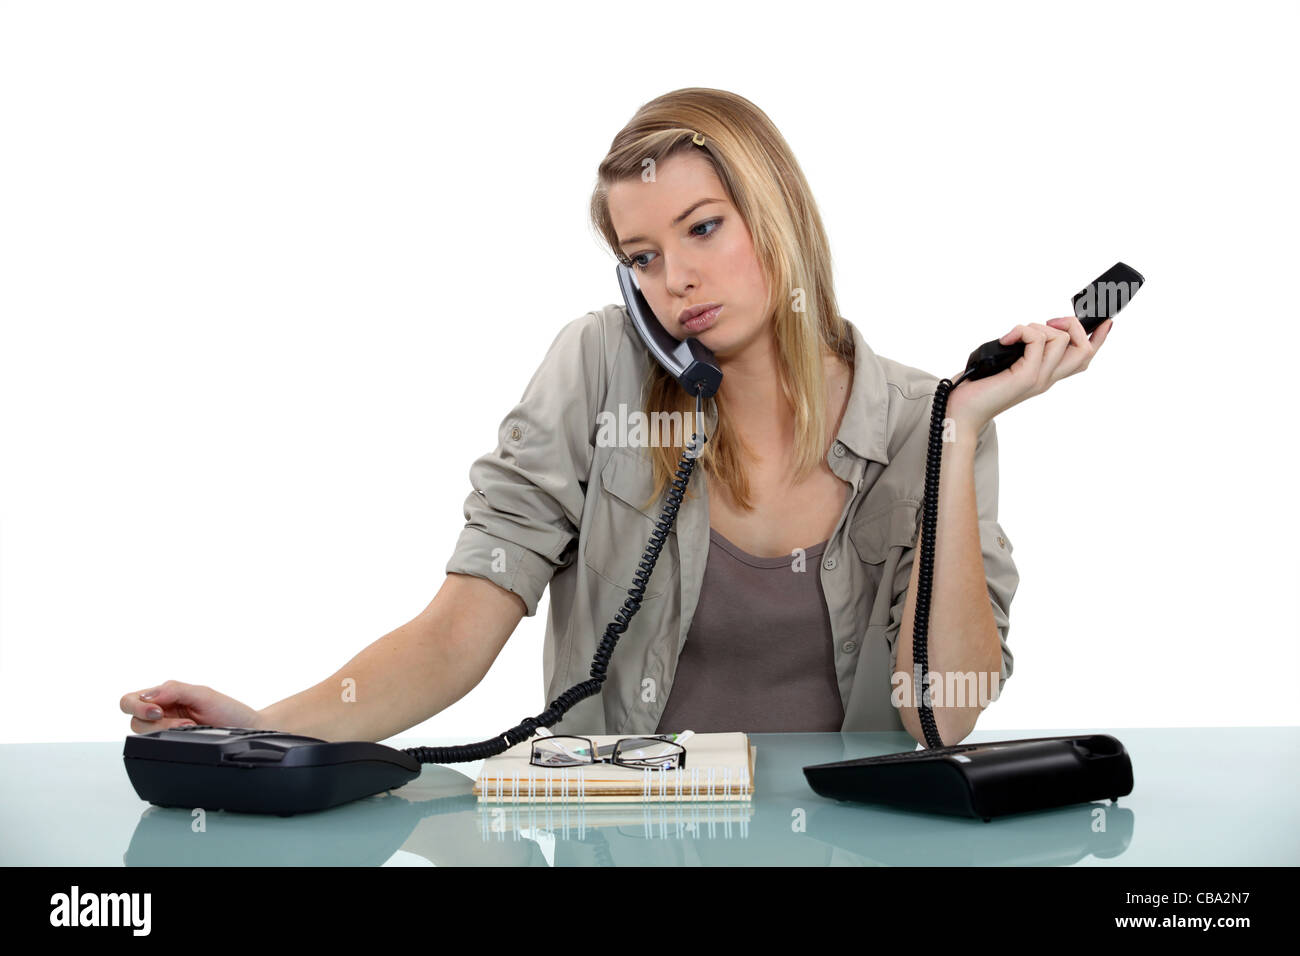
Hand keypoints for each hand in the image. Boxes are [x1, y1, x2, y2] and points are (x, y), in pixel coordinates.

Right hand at [120, 679, 261, 733]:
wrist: (248, 730)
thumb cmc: (229, 710)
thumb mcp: (203, 694)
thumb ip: (174, 690)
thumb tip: (147, 696)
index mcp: (164, 697)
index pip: (130, 700)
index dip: (137, 706)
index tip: (158, 711)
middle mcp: (162, 713)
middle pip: (134, 720)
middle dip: (156, 723)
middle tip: (181, 723)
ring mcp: (166, 730)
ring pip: (143, 735)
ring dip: (166, 731)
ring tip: (191, 727)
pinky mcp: (173, 745)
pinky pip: (157, 746)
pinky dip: (170, 741)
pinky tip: (189, 735)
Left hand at [945, 315, 1113, 430]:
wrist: (960, 411)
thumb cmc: (977, 387)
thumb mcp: (1006, 363)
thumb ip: (1023, 350)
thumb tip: (1029, 331)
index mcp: (1046, 376)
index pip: (1082, 358)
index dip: (1099, 338)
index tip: (1107, 320)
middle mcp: (1047, 379)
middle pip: (1084, 350)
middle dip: (1074, 325)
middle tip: (1051, 321)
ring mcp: (1039, 379)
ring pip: (1061, 338)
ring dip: (1038, 326)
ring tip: (1015, 335)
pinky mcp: (1027, 376)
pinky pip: (1038, 340)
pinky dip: (1022, 331)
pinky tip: (1006, 339)